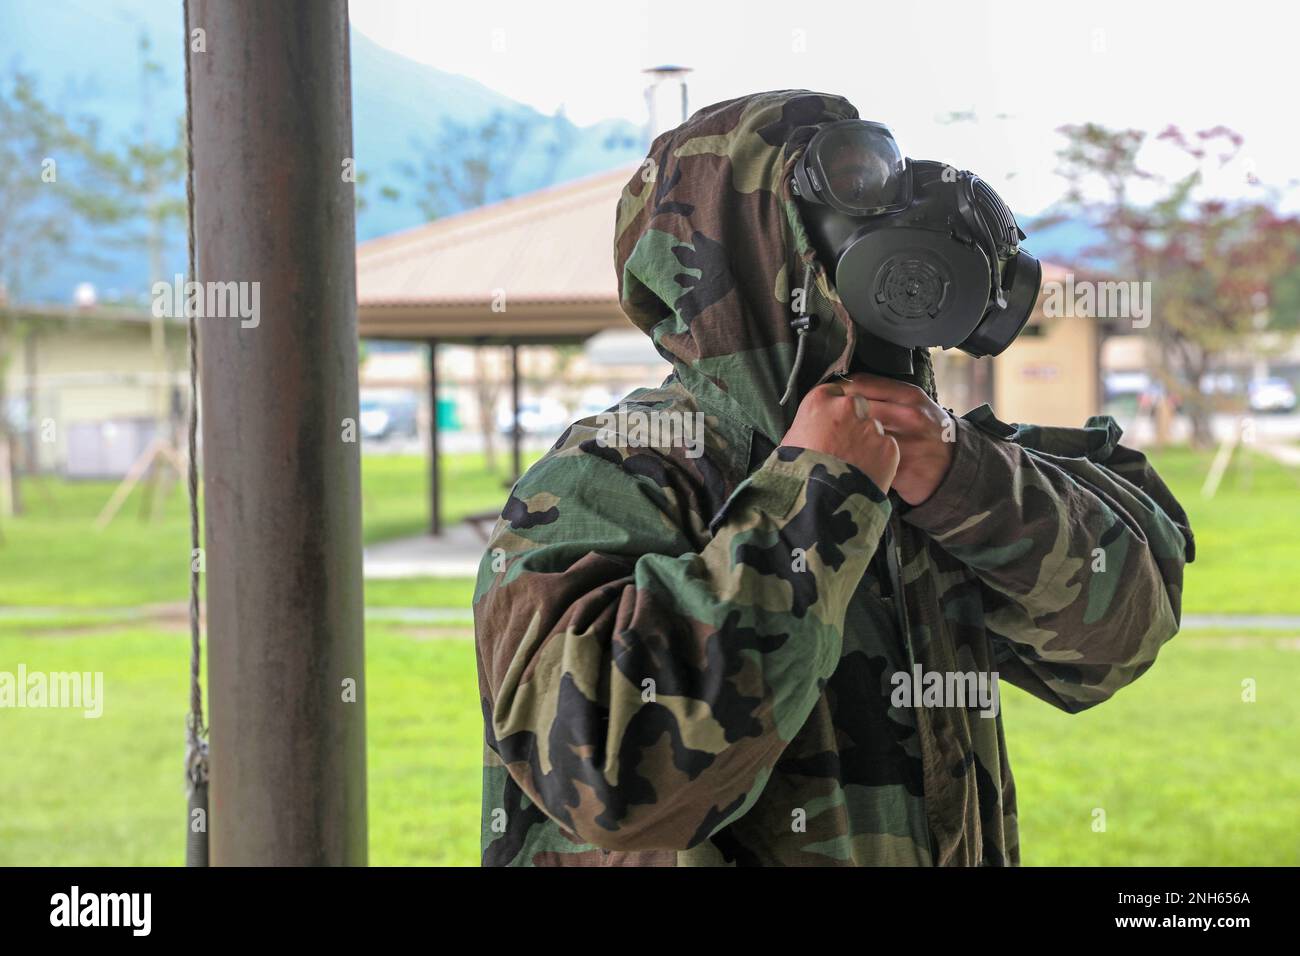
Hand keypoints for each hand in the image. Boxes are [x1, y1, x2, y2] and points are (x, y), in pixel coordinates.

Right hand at [782, 381, 899, 493]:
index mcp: (820, 401)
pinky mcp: (888, 447)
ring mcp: (871, 426)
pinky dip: (879, 460)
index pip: (834, 393)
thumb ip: (807, 427)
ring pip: (873, 429)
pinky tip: (866, 474)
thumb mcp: (790, 442)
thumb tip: (811, 430)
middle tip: (843, 446)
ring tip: (853, 466)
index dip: (834, 411)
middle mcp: (848, 406)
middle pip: (858, 406)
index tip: (832, 424)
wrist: (817, 502)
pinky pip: (886, 449)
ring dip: (866, 443)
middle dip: (853, 422)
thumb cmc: (795, 473)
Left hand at [835, 373, 955, 505]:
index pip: (861, 384)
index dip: (837, 391)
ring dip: (841, 441)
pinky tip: (847, 461)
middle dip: (835, 417)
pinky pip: (867, 463)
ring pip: (859, 438)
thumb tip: (841, 388)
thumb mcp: (912, 404)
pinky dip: (852, 462)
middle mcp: (911, 416)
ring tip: (832, 443)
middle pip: (856, 410)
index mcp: (909, 396)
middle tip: (823, 424)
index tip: (826, 398)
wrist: (952, 465)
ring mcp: (909, 444)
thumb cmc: (925, 431)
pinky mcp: (902, 470)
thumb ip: (883, 394)